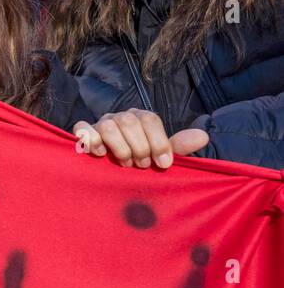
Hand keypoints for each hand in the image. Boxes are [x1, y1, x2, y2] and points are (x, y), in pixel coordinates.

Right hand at [72, 109, 208, 168]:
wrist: (116, 171)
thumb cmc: (142, 162)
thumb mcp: (162, 155)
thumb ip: (178, 146)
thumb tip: (203, 136)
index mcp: (142, 118)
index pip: (150, 119)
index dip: (158, 142)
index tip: (163, 164)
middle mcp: (121, 116)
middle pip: (129, 121)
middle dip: (139, 148)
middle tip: (142, 165)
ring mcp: (101, 122)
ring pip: (108, 126)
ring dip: (120, 149)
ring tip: (125, 164)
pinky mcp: (83, 132)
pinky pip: (83, 129)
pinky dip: (91, 141)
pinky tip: (101, 155)